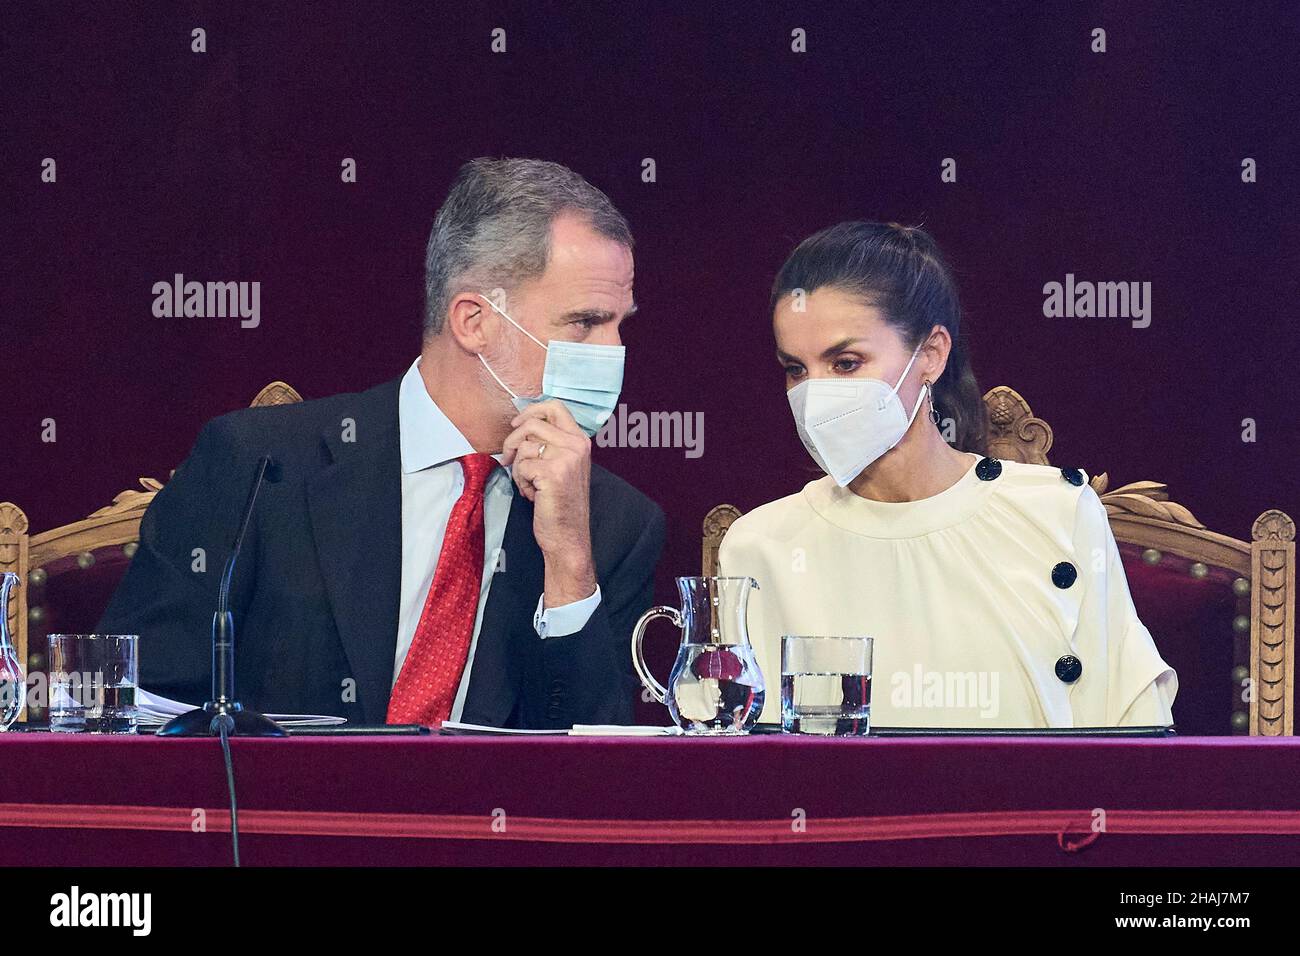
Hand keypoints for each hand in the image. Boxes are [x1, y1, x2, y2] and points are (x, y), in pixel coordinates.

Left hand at [502, 400, 597, 606]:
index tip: (517, 425)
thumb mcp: (563, 466)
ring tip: (530, 484)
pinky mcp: (552, 473)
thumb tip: (521, 425)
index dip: (531, 411)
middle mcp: (576, 445)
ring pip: (524, 445)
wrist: (568, 536)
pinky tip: (533, 494)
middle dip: (512, 440)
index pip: (555, 406)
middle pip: (532, 423)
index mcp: (580, 440)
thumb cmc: (561, 504)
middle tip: (509, 458)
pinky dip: (520, 482)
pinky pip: (521, 465)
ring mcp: (566, 458)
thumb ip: (551, 443)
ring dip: (518, 467)